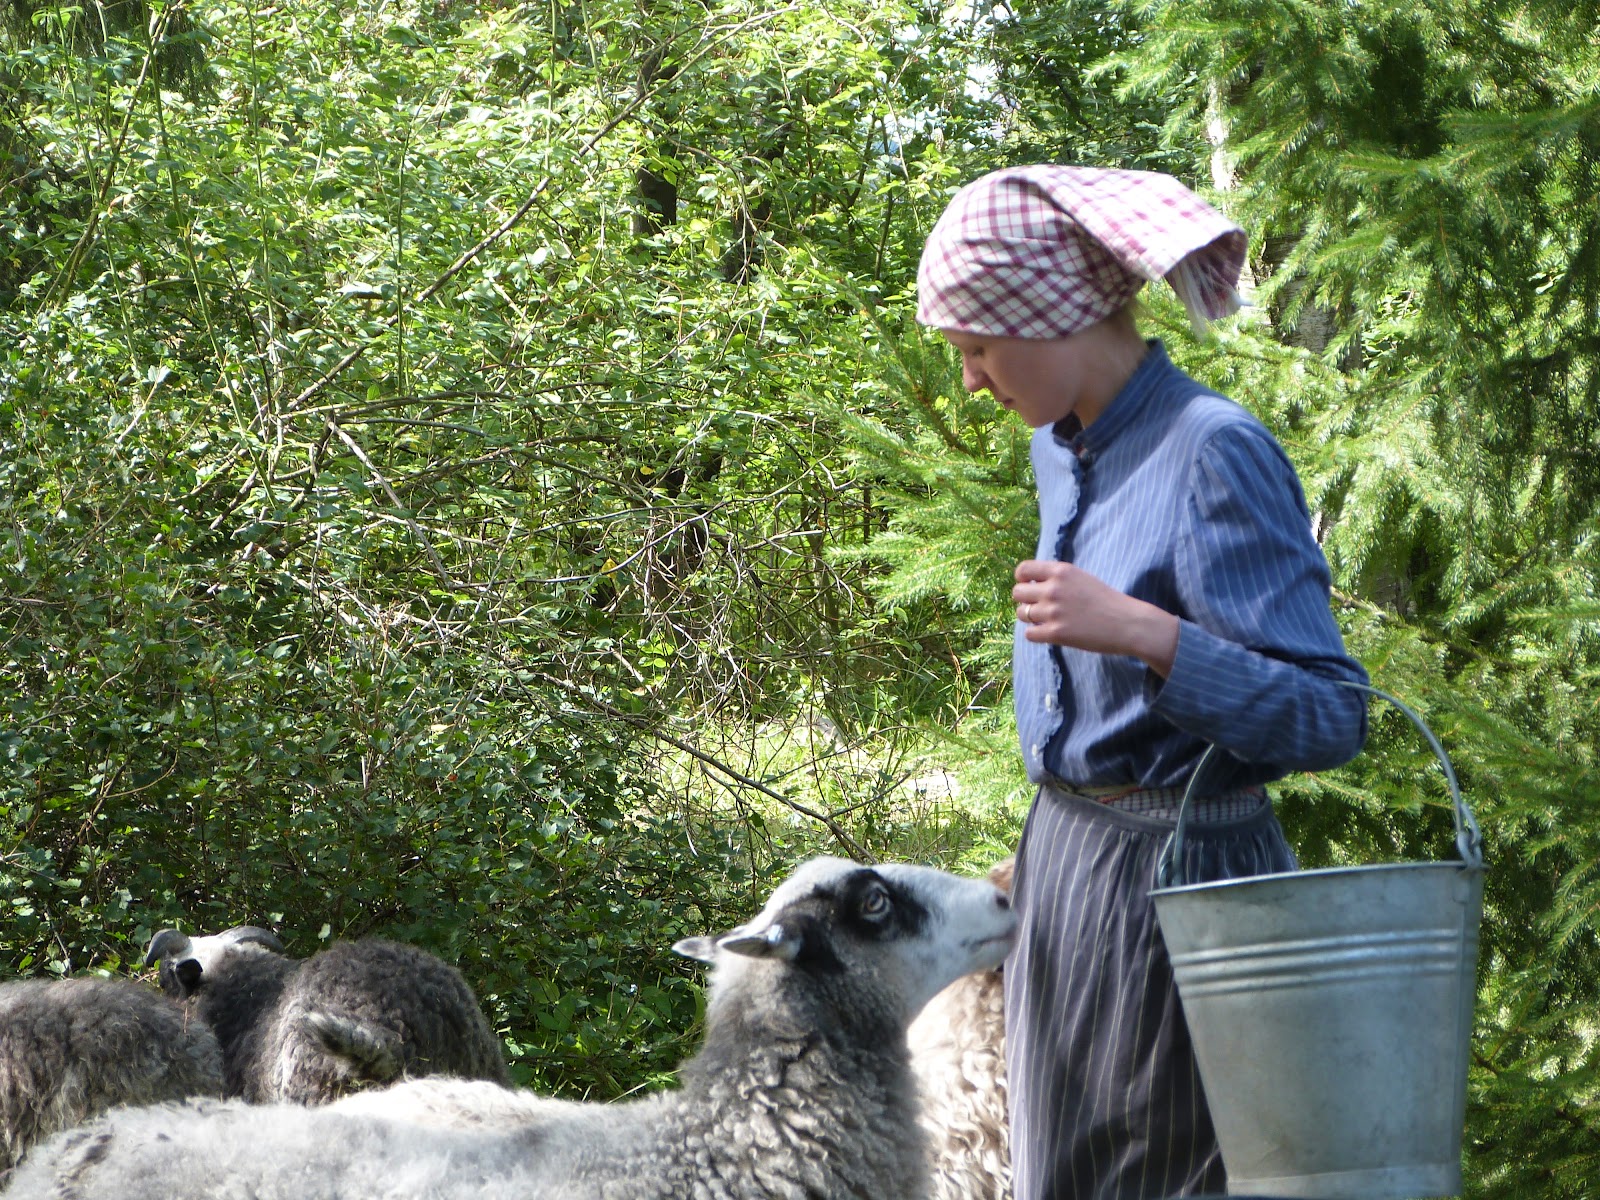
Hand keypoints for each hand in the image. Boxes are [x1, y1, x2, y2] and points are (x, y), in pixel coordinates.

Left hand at [1013, 559, 1179, 676]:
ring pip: (1021, 613)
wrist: (1128, 623)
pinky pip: (1029, 633)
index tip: (1029, 587)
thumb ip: (1058, 579)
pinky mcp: (1056, 633)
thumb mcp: (1082, 578)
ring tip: (1047, 620)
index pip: (1023, 570)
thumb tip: (1030, 584)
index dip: (1022, 579)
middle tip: (1039, 607)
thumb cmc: (1108, 601)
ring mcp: (1053, 611)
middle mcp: (1054, 588)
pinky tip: (1050, 632)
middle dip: (1025, 600)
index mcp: (1061, 571)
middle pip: (1017, 592)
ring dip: (1031, 618)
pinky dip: (1037, 634)